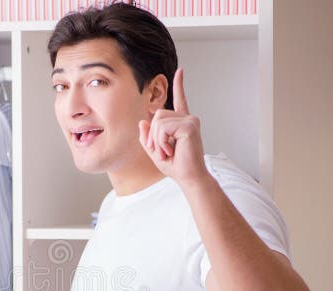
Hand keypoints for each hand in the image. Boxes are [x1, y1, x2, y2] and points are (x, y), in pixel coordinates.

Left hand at [138, 68, 210, 188]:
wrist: (188, 177)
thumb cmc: (175, 165)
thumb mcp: (154, 150)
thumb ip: (147, 136)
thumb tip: (142, 121)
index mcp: (181, 123)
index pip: (179, 100)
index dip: (179, 85)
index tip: (180, 71)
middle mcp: (188, 118)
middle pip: (157, 115)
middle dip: (153, 135)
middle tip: (162, 151)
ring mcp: (190, 121)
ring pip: (158, 121)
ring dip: (157, 140)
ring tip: (167, 152)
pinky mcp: (189, 126)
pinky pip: (163, 128)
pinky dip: (162, 142)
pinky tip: (170, 150)